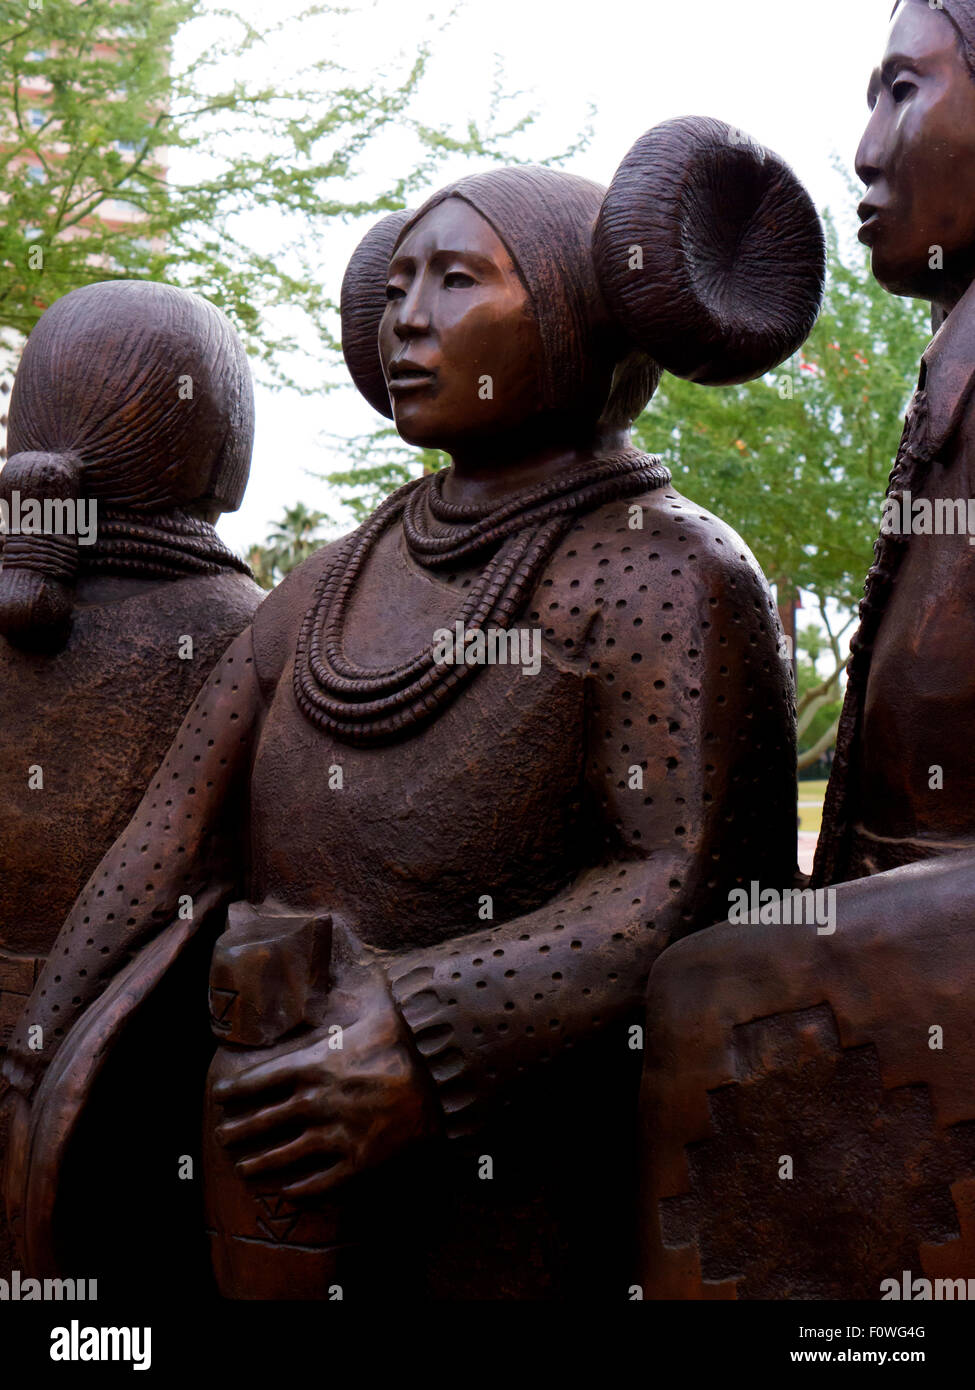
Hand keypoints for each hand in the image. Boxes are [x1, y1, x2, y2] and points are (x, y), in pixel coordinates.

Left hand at [212, 964, 439, 1198]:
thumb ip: (352, 987)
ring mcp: (337, 1134)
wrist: (444, 1080)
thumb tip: (341, 946)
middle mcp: (318, 1101)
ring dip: (260, 1163)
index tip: (219, 1097)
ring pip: (286, 1155)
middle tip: (222, 1136)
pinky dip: (301, 1188)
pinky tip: (289, 1189)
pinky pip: (321, 1181)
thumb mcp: (376, 1005)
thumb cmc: (406, 1040)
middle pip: (265, 1120)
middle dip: (239, 1130)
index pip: (262, 1079)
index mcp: (315, 1064)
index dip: (237, 1090)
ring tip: (244, 1167)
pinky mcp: (358, 1161)